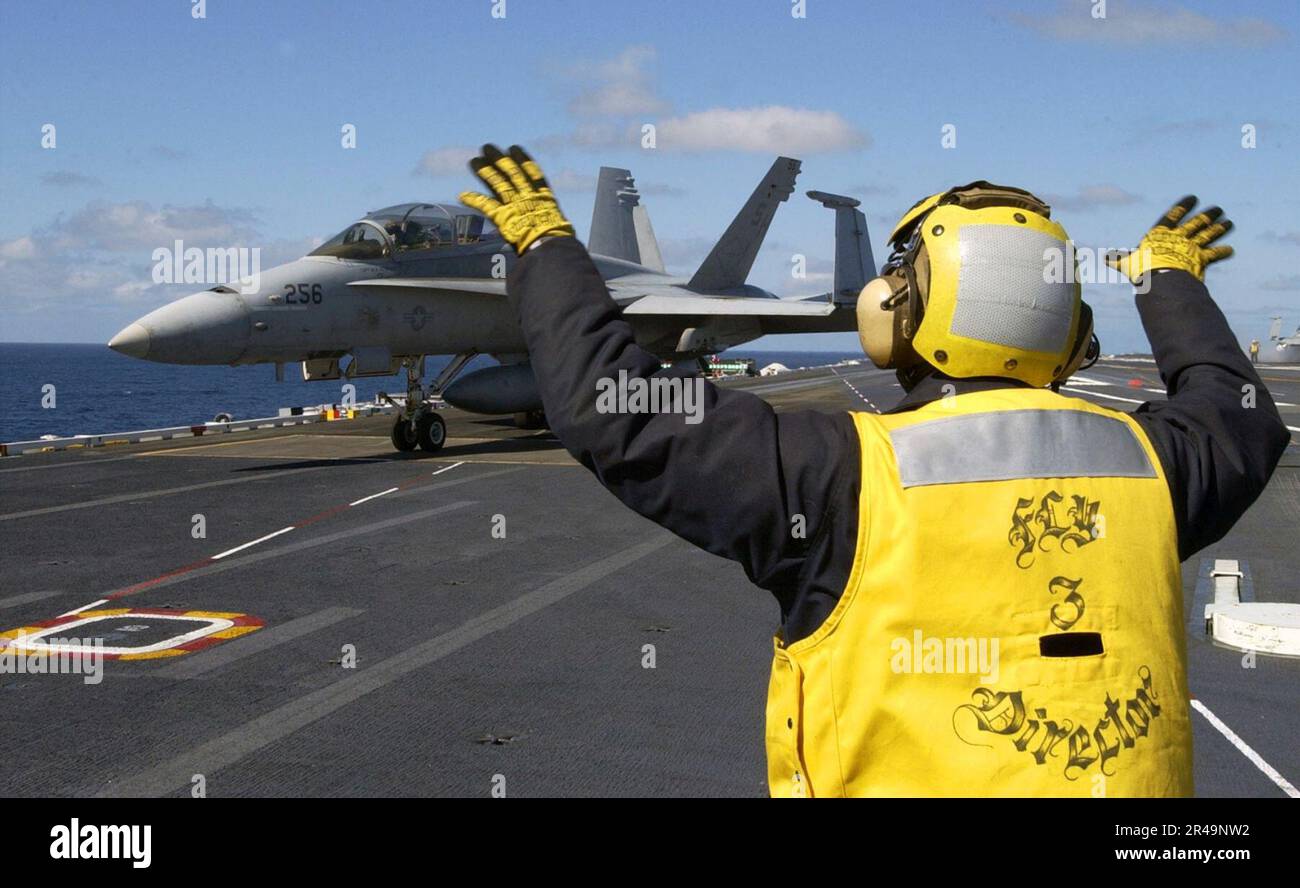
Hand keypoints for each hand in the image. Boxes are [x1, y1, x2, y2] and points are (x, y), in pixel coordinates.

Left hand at [458, 144, 574, 253]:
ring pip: (498, 183)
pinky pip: (486, 206)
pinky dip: (475, 200)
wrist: (551, 244)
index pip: (533, 173)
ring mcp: (515, 205)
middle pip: (511, 173)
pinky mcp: (504, 217)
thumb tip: (564, 229)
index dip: (523, 159)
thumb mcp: (561, 226)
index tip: (514, 149)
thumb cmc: (560, 239)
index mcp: (544, 197)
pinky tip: (463, 195)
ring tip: (474, 161)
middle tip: (488, 148)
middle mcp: (528, 196)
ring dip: (485, 172)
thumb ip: (554, 222)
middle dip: (499, 159)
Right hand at [1106, 196, 1233, 282]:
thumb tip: (1105, 258)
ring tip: (1229, 223)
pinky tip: (1230, 249)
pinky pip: (1214, 254)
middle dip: (1208, 215)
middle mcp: (1179, 237)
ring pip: (1209, 234)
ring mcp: (1191, 247)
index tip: (1193, 198)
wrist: (1161, 279)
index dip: (1183, 207)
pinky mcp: (1200, 260)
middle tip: (1218, 209)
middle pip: (1197, 223)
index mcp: (1161, 234)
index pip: (1173, 216)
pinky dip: (1222, 252)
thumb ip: (1119, 259)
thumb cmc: (1142, 269)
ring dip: (1220, 229)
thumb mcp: (1128, 263)